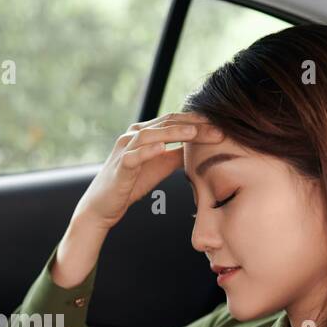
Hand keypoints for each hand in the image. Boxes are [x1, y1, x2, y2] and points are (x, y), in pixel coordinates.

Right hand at [72, 112, 224, 229]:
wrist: (104, 205)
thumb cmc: (132, 183)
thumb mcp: (161, 165)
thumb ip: (178, 154)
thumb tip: (203, 146)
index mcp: (145, 132)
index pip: (176, 121)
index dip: (199, 122)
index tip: (222, 126)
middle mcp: (133, 135)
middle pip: (167, 123)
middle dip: (194, 125)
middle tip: (218, 129)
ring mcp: (125, 149)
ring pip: (151, 134)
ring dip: (174, 133)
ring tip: (195, 133)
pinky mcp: (120, 166)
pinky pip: (134, 156)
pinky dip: (148, 150)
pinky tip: (162, 148)